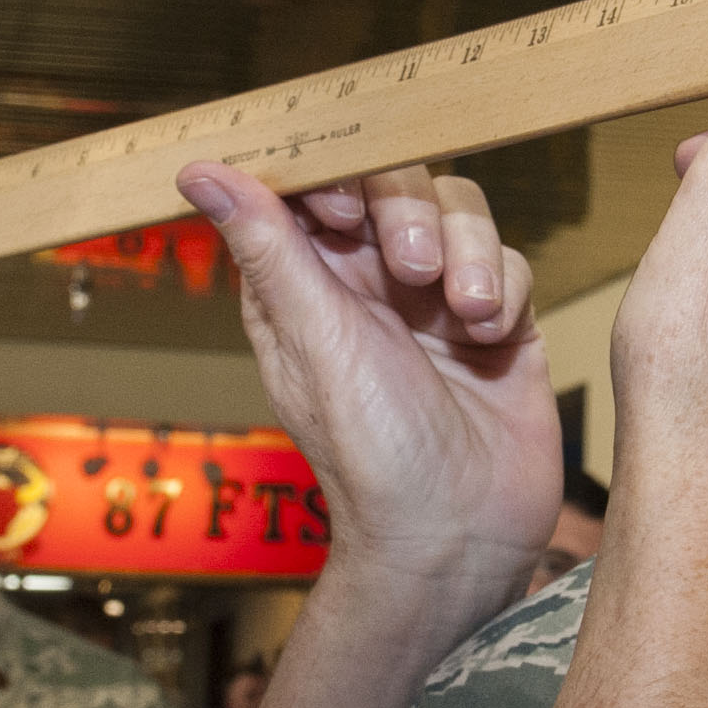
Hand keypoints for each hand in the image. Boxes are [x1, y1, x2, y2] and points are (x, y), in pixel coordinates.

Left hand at [173, 161, 557, 603]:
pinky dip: (504, 286)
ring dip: (468, 248)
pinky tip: (490, 338)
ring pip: (459, 210)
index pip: (313, 184)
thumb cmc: (370, 457)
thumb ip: (269, 246)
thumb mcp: (313, 339)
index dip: (333, 174)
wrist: (458, 536)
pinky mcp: (497, 318)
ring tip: (465, 311)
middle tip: (413, 271)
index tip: (346, 209)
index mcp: (304, 283)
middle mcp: (369, 282)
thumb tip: (198, 171)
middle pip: (395, 182)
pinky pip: (509, 258)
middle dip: (410, 214)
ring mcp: (436, 298)